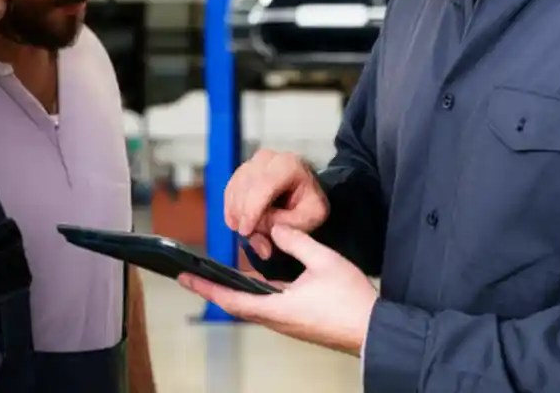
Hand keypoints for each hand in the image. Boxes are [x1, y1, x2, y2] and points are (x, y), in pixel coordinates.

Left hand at [179, 225, 376, 354]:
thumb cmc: (352, 301)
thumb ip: (298, 242)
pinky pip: (267, 308)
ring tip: (216, 277)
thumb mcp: (324, 261)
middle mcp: (278, 320)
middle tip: (191, 276)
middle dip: (213, 289)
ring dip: (232, 292)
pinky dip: (252, 295)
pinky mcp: (297, 322)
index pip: (232, 299)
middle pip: (236, 305)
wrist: (374, 330)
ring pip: (252, 307)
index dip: (206, 288)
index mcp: (279, 308)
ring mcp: (287, 323)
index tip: (185, 278)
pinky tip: (254, 283)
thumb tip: (276, 229)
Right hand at [224, 149, 327, 258]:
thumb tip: (260, 230)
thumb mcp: (309, 218)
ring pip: (236, 189)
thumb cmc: (309, 205)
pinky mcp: (243, 170)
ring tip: (246, 233)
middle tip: (249, 237)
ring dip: (236, 213)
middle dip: (244, 215)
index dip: (251, 210)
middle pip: (246, 187)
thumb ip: (286, 225)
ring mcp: (253, 162)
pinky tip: (234, 222)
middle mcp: (268, 158)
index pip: (263, 186)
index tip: (245, 232)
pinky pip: (230, 190)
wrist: (305, 193)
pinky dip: (230, 208)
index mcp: (288, 165)